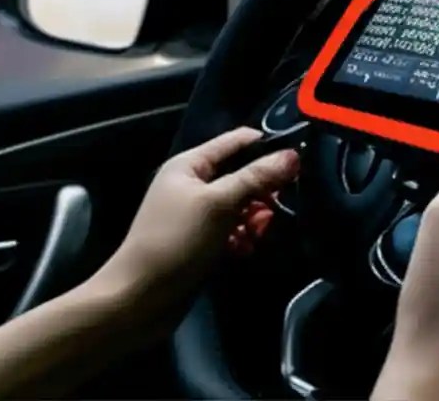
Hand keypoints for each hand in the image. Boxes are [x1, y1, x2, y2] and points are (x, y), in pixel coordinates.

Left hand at [89, 128, 298, 322]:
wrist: (140, 297)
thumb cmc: (176, 241)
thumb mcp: (219, 204)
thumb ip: (256, 177)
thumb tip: (293, 155)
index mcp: (190, 165)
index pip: (238, 141)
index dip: (268, 146)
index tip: (299, 162)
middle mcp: (194, 184)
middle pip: (243, 175)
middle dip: (263, 192)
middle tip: (276, 210)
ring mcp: (198, 214)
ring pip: (242, 205)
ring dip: (255, 219)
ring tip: (257, 235)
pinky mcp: (203, 240)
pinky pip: (233, 230)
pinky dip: (243, 237)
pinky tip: (244, 250)